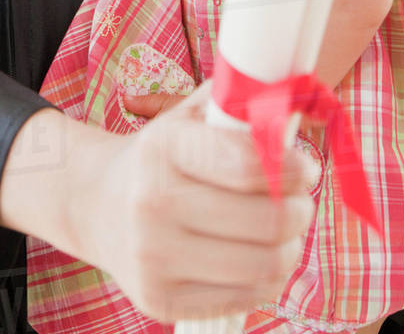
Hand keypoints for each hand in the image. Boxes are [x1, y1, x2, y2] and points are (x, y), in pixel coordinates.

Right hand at [70, 81, 316, 324]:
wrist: (98, 204)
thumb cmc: (161, 156)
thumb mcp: (189, 116)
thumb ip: (239, 103)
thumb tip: (295, 104)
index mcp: (162, 147)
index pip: (244, 162)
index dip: (291, 167)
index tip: (306, 167)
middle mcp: (152, 203)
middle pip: (266, 221)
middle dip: (298, 209)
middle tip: (298, 200)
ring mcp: (154, 258)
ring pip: (265, 265)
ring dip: (290, 246)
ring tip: (282, 230)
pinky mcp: (161, 300)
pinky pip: (247, 298)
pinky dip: (267, 277)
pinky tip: (255, 255)